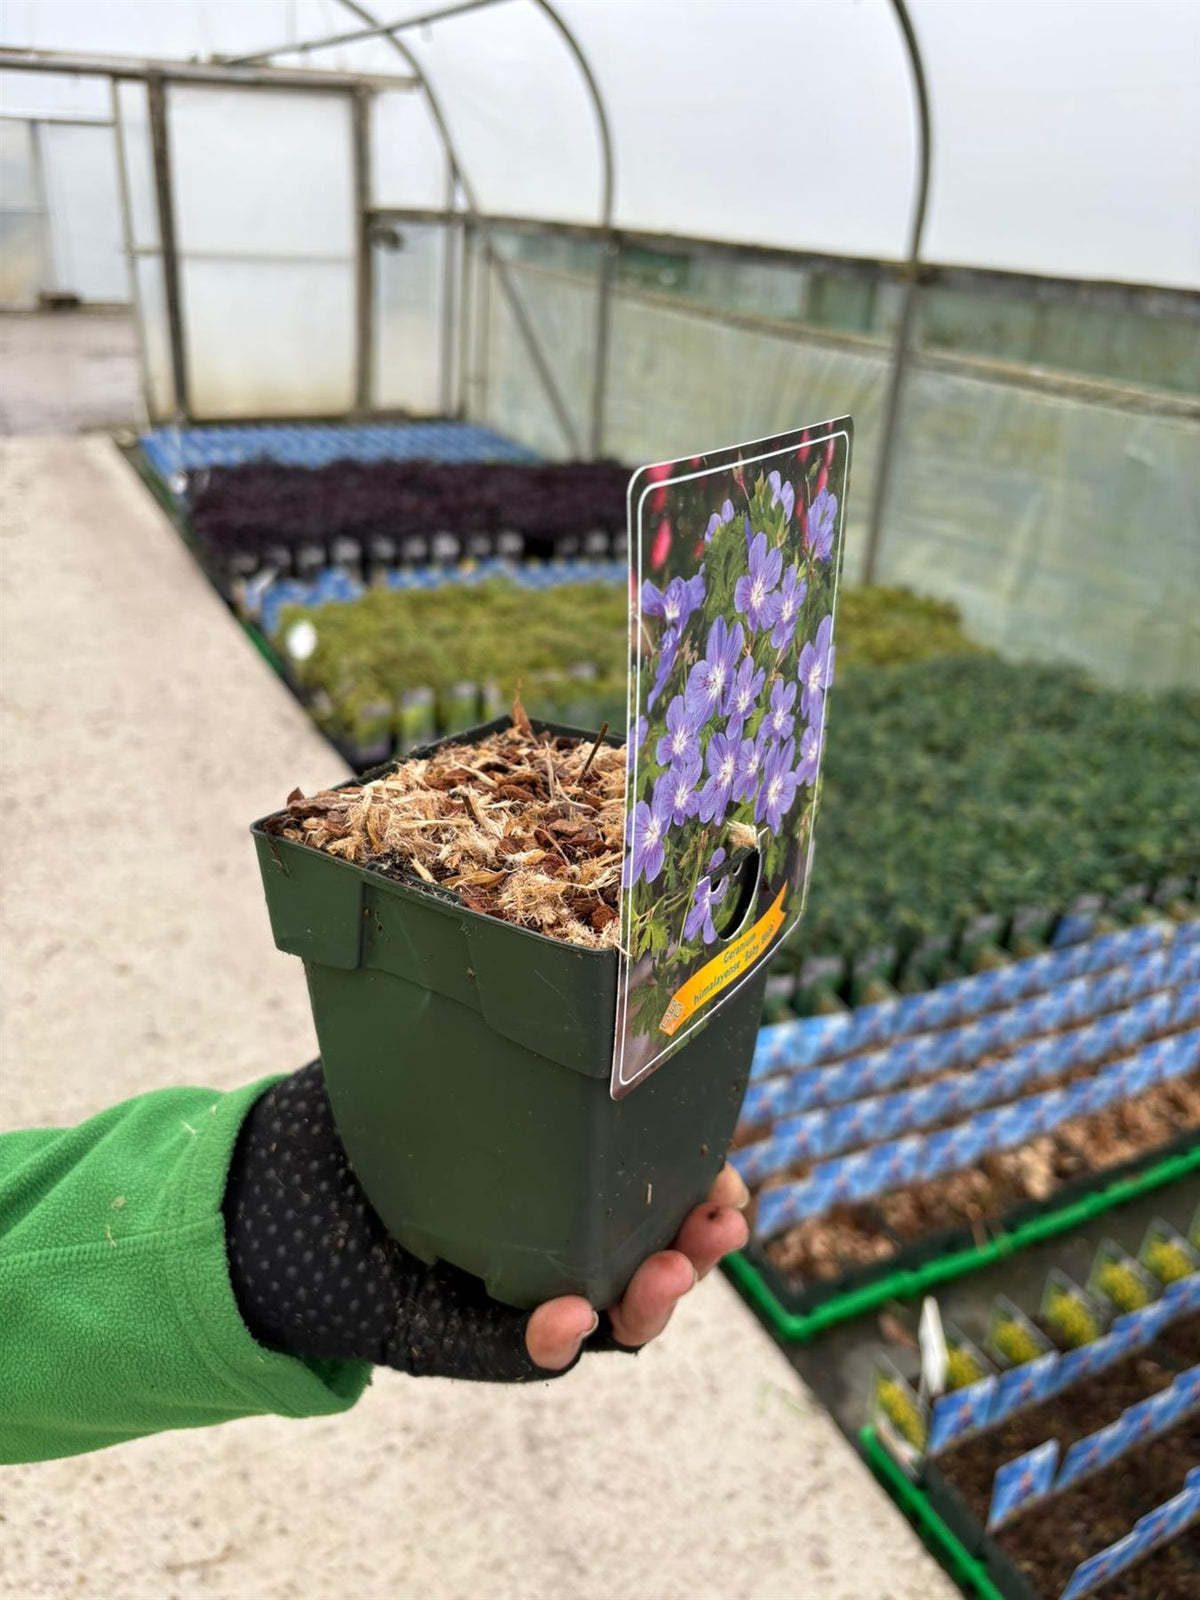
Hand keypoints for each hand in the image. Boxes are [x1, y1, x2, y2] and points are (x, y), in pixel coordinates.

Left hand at [223, 1063, 750, 1384]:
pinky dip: (556, 1340)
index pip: (648, 1181)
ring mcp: (516, 1291)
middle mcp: (551, 1236)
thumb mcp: (427, 1068)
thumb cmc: (347, 1121)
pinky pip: (529, 1353)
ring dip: (655, 1296)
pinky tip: (566, 1315)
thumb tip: (554, 971)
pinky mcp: (466, 1340)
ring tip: (672, 1268)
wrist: (253, 1202)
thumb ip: (487, 1038)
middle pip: (653, 1248)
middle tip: (724, 1219)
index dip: (701, 1178)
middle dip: (701, 1239)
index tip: (728, 1170)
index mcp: (557, 1175)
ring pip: (614, 1312)